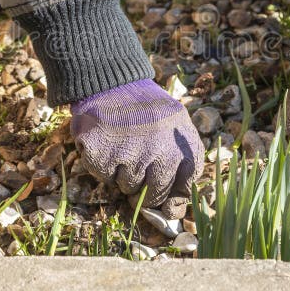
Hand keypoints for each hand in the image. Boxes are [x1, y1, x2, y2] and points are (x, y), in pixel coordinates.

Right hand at [70, 79, 203, 218]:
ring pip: (128, 187)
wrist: (112, 81)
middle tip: (138, 171)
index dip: (175, 201)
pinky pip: (105, 177)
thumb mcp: (176, 125)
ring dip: (123, 174)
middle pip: (155, 194)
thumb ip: (181, 161)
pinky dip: (103, 166)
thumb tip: (173, 209)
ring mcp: (131, 153)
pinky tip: (107, 144)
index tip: (167, 206)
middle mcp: (161, 150)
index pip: (186, 186)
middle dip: (146, 192)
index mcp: (182, 143)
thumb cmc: (145, 109)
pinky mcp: (103, 155)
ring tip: (122, 146)